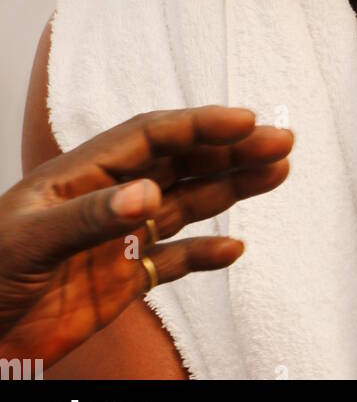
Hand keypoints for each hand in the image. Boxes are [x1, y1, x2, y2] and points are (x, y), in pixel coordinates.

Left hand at [0, 105, 291, 367]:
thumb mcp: (30, 239)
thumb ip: (91, 216)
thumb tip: (149, 194)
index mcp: (83, 173)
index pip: (152, 136)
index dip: (200, 125)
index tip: (246, 120)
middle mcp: (108, 197)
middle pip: (180, 164)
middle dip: (231, 151)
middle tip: (281, 142)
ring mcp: (117, 239)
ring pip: (185, 205)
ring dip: (230, 188)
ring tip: (277, 172)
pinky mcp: (120, 281)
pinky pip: (172, 262)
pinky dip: (204, 255)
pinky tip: (234, 248)